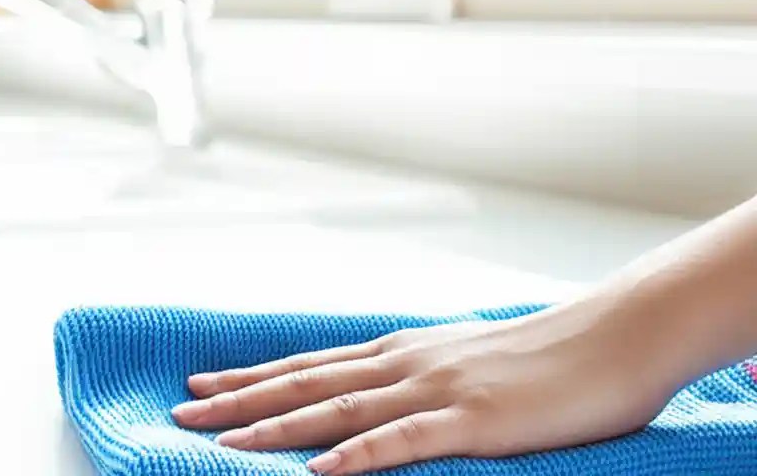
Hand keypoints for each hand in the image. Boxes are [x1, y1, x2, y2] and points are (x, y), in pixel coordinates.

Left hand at [171, 294, 684, 473]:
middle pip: (304, 382)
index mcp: (401, 350)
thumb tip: (374, 392)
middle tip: (183, 408)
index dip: (252, 376)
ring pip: (336, 409)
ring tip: (221, 440)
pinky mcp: (472, 420)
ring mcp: (435, 389)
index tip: (203, 382)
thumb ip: (416, 377)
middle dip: (239, 399)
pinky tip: (317, 469)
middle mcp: (404, 362)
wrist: (616, 336)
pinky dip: (355, 455)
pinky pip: (402, 441)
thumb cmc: (545, 353)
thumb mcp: (465, 360)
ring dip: (274, 425)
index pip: (308, 364)